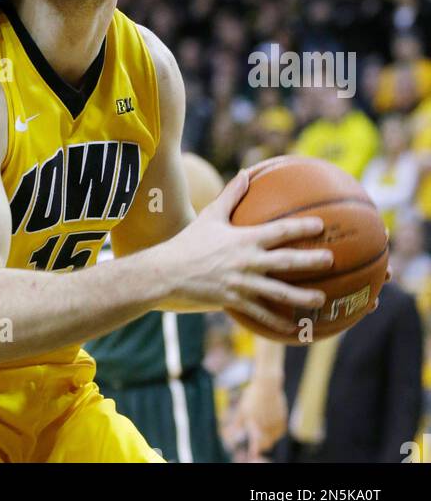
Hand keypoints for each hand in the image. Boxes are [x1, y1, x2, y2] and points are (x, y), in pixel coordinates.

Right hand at [156, 170, 333, 334]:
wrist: (168, 271)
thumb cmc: (190, 241)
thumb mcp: (211, 214)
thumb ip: (231, 194)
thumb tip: (246, 172)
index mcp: (244, 239)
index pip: (279, 231)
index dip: (301, 227)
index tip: (321, 225)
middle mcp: (247, 261)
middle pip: (285, 262)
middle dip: (310, 261)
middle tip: (331, 260)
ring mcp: (242, 284)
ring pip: (278, 292)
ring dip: (302, 297)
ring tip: (321, 299)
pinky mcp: (235, 301)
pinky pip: (260, 314)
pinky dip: (277, 322)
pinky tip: (293, 329)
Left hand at [235, 377, 287, 459]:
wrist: (267, 385)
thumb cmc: (252, 396)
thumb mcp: (242, 409)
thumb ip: (238, 423)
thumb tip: (229, 434)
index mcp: (254, 423)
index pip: (256, 444)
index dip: (255, 451)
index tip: (253, 455)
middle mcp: (266, 425)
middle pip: (266, 444)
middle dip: (261, 446)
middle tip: (257, 445)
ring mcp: (276, 423)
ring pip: (273, 439)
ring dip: (269, 438)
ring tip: (263, 429)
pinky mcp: (283, 420)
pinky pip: (279, 432)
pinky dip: (275, 432)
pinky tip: (271, 425)